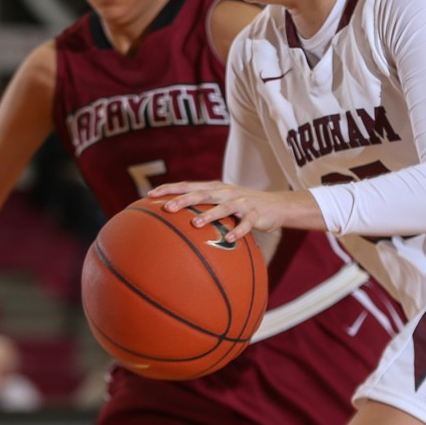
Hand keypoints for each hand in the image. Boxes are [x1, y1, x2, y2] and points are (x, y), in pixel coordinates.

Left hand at [149, 182, 318, 243]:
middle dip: (184, 200)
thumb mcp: (221, 203)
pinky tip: (229, 238)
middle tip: (167, 208)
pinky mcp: (255, 214)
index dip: (169, 189)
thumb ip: (202, 208)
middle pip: (201, 194)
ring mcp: (241, 202)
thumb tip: (174, 222)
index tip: (150, 195)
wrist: (276, 206)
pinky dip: (238, 230)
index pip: (188, 185)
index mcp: (214, 188)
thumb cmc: (242, 207)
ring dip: (209, 214)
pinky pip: (246, 224)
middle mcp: (226, 192)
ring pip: (223, 207)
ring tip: (195, 223)